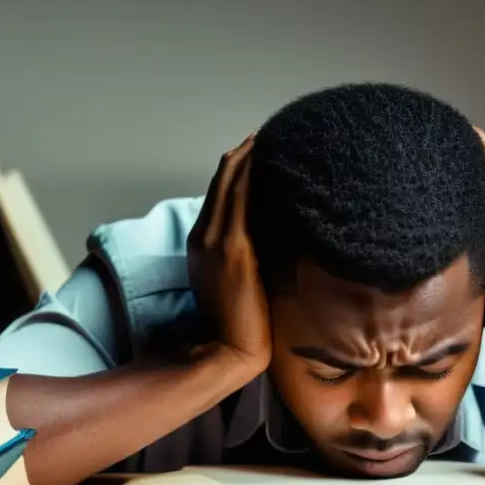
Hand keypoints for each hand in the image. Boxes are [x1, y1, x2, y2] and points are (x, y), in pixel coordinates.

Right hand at [187, 135, 271, 372]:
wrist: (229, 353)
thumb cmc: (243, 326)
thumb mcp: (241, 283)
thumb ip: (250, 256)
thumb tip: (280, 236)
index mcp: (204, 243)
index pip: (222, 192)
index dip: (241, 166)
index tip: (266, 148)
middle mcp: (205, 234)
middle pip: (225, 178)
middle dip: (249, 153)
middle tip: (278, 131)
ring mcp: (216, 239)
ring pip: (232, 181)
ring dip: (253, 154)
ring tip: (279, 134)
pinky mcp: (233, 247)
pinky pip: (241, 196)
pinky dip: (254, 172)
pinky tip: (272, 155)